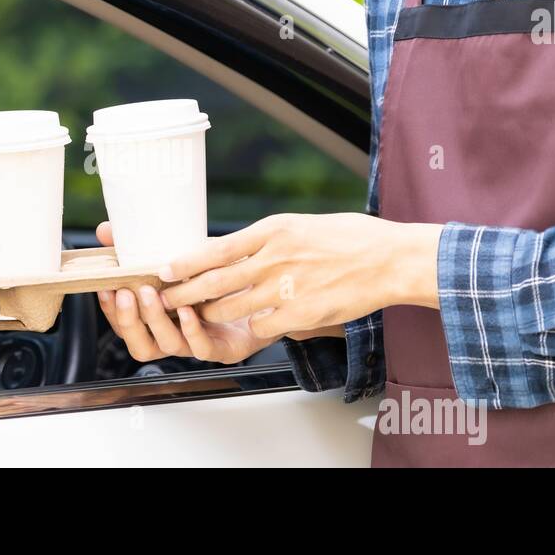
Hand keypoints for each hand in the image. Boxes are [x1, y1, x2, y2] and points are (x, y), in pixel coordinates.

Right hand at [94, 221, 278, 363]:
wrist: (271, 288)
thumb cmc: (224, 275)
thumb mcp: (182, 256)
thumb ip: (143, 247)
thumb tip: (104, 231)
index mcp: (163, 319)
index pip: (127, 325)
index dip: (112, 311)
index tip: (105, 288)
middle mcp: (178, 336)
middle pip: (141, 344)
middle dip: (129, 319)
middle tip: (126, 293)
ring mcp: (200, 344)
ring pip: (168, 346)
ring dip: (156, 321)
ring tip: (151, 295)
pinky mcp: (227, 349)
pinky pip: (203, 349)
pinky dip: (192, 330)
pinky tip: (188, 311)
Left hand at [157, 213, 442, 338]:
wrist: (390, 260)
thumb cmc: (351, 238)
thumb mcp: (302, 225)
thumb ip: (268, 239)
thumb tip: (237, 250)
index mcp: (273, 230)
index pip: (216, 248)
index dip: (186, 262)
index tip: (164, 269)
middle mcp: (274, 257)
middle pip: (216, 281)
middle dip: (185, 294)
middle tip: (164, 300)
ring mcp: (286, 288)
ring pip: (232, 309)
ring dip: (212, 316)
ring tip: (200, 318)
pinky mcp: (300, 314)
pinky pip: (263, 328)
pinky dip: (255, 329)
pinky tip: (255, 327)